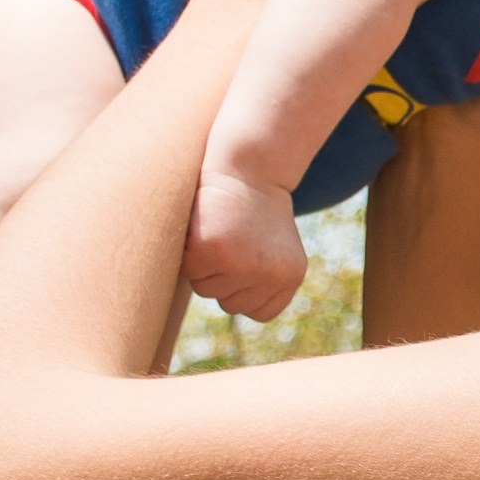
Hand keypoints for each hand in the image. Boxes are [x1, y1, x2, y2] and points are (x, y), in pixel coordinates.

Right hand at [187, 163, 310, 319]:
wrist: (247, 167)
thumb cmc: (256, 209)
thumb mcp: (274, 249)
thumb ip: (262, 282)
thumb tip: (234, 305)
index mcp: (290, 276)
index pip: (258, 312)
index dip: (244, 288)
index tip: (246, 256)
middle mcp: (270, 274)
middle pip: (230, 303)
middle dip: (224, 275)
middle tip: (232, 239)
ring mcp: (241, 263)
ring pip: (206, 289)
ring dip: (205, 266)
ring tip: (219, 233)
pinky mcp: (212, 249)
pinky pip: (188, 271)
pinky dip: (188, 253)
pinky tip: (203, 229)